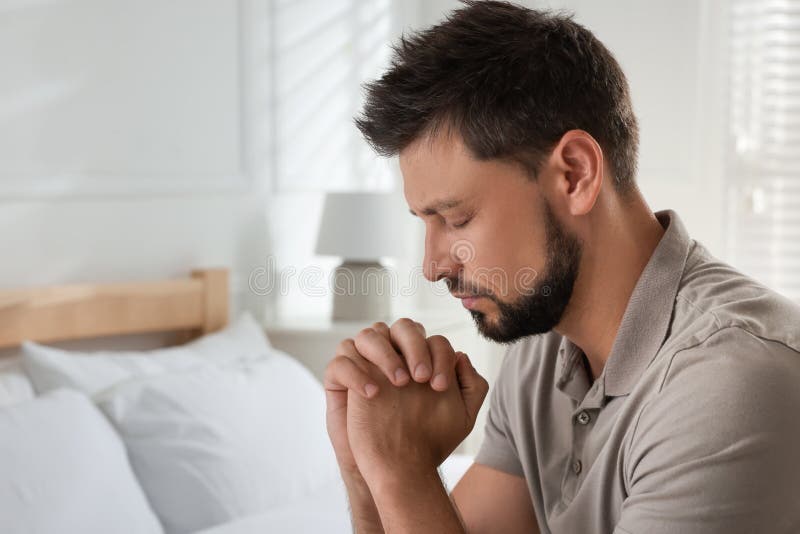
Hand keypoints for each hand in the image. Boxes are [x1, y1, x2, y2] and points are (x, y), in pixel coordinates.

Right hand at [323, 319, 472, 474]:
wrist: (396, 469)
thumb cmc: (429, 439)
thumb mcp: (462, 417)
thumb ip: (472, 386)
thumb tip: (461, 355)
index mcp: (420, 359)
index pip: (428, 337)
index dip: (437, 355)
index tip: (439, 386)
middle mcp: (394, 356)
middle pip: (401, 327)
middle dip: (414, 346)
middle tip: (421, 378)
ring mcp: (366, 365)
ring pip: (366, 336)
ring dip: (385, 353)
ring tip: (398, 383)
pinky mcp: (340, 382)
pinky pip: (340, 363)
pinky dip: (355, 372)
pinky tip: (372, 394)